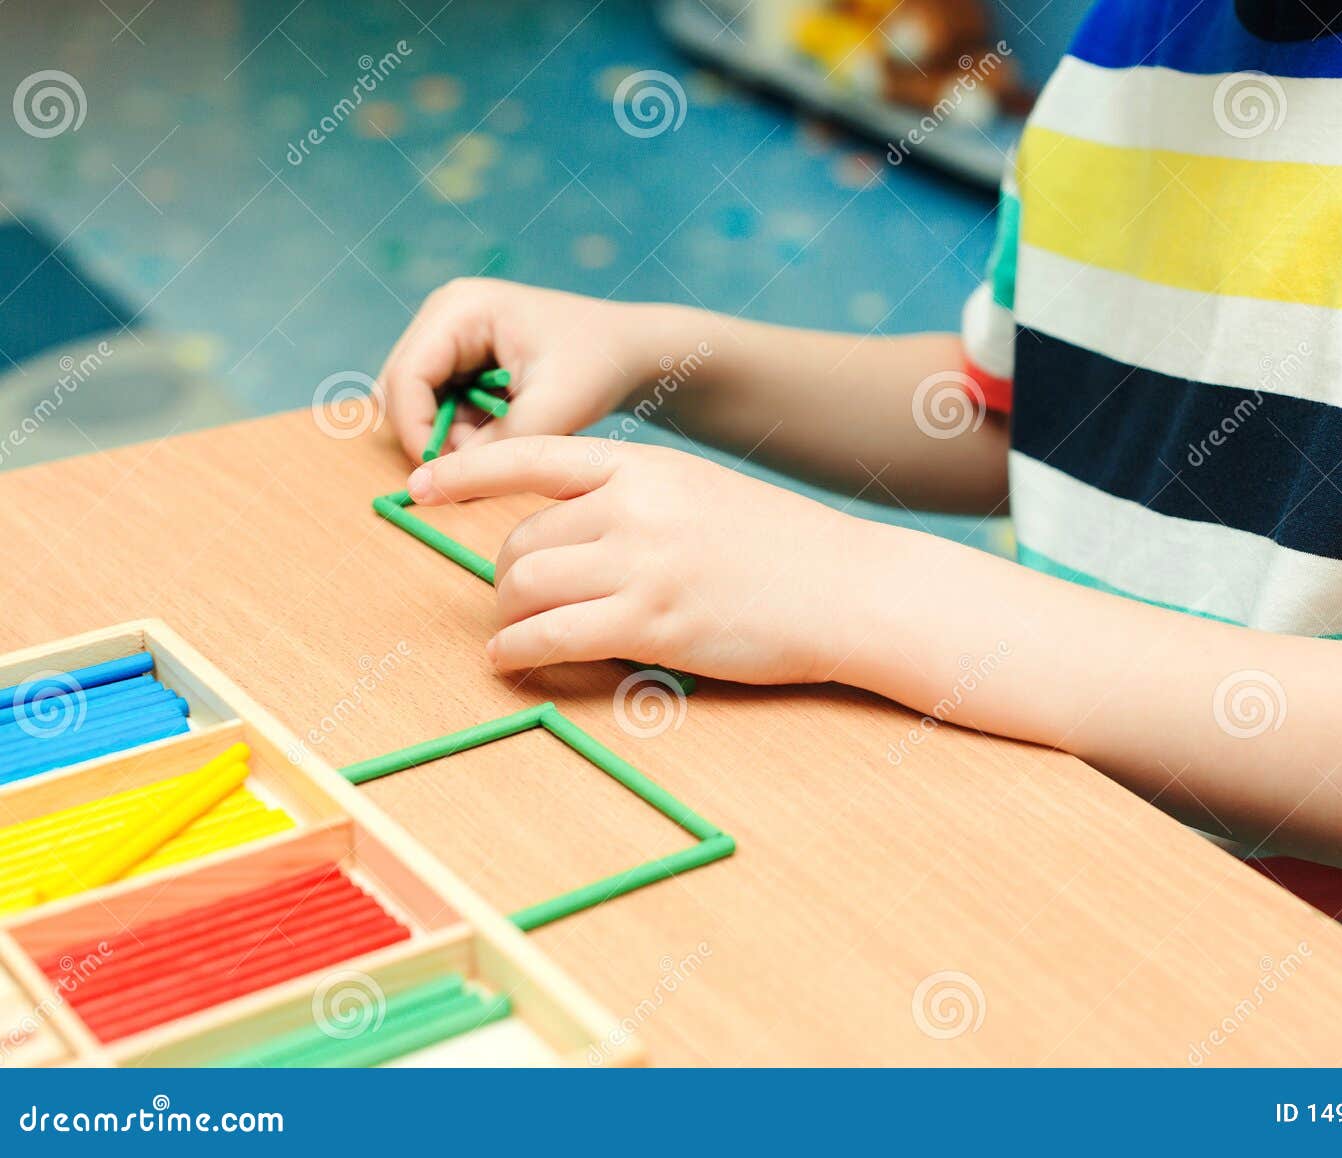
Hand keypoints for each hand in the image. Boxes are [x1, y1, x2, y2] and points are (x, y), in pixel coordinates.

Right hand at [376, 278, 686, 461]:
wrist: (629, 353)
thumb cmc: (599, 366)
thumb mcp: (555, 408)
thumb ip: (499, 446)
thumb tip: (446, 480)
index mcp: (461, 308)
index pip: (406, 375)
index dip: (414, 430)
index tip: (443, 474)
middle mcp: (445, 315)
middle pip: (400, 388)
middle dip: (430, 434)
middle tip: (475, 466)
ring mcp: (450, 336)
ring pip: (417, 402)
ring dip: (449, 434)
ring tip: (504, 442)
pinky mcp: (461, 360)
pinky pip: (440, 405)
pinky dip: (463, 431)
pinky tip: (505, 433)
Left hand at [405, 436, 874, 683]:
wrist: (851, 588)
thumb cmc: (783, 549)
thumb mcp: (703, 496)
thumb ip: (636, 503)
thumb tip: (565, 537)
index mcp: (646, 465)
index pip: (534, 456)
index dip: (467, 473)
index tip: (419, 487)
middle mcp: (636, 507)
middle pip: (521, 540)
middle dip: (504, 576)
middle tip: (514, 602)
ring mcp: (643, 565)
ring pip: (525, 586)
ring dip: (506, 615)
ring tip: (512, 632)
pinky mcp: (652, 625)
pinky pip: (550, 637)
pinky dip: (516, 650)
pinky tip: (512, 659)